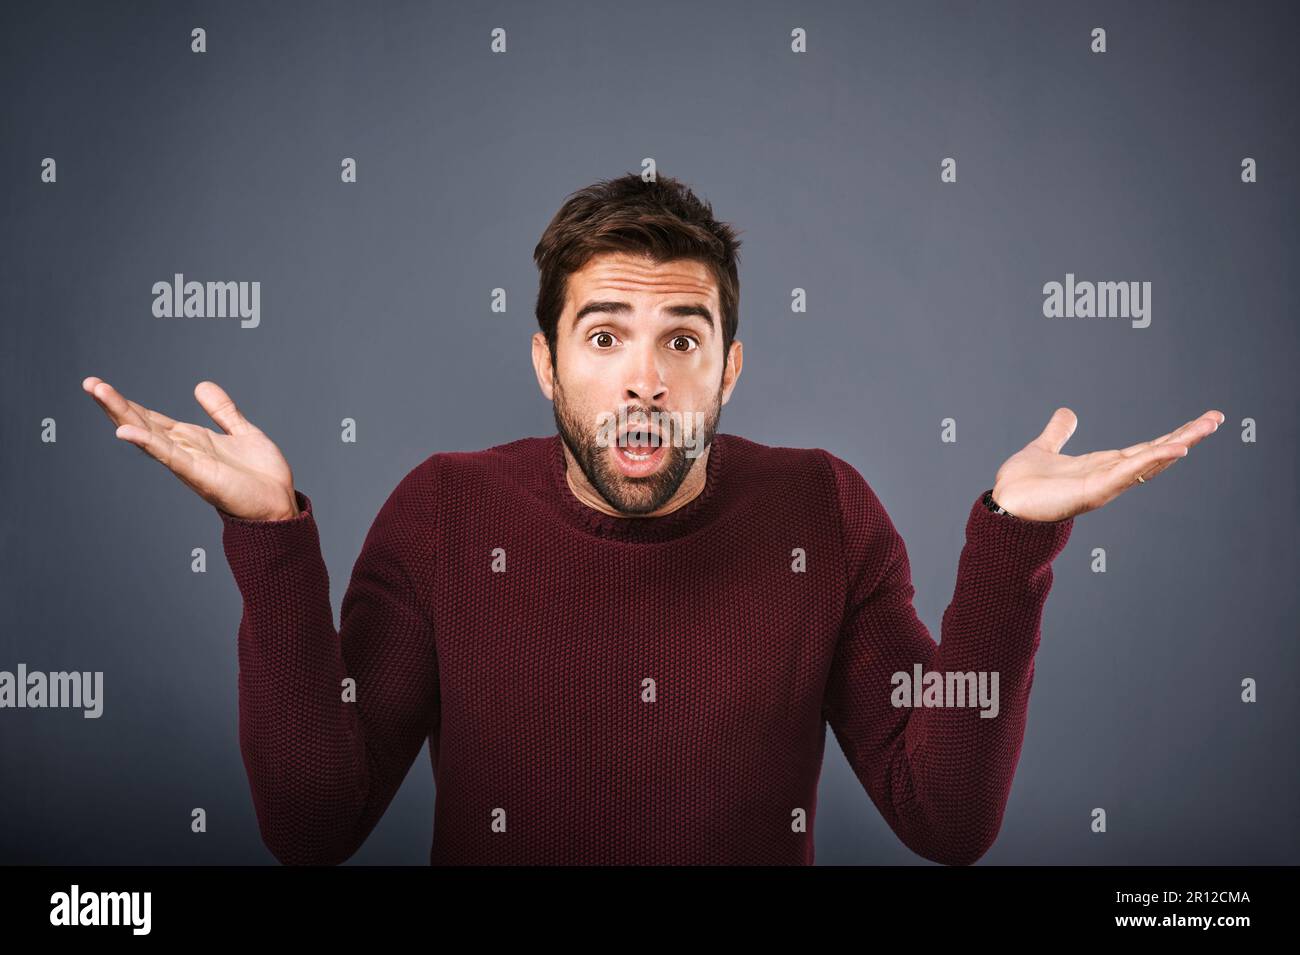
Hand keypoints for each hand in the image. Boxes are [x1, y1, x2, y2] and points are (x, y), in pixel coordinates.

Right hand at [82, 376, 298, 520]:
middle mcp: (184, 451)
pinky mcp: (199, 474)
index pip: (151, 418)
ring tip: (99, 393)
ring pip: (148, 435)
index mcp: (191, 441)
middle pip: (142, 423)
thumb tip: (201, 385)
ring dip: (123, 414)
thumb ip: (222, 411)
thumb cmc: (260, 476)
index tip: (100, 385)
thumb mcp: (242, 432)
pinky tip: (126, 431)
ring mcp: (189, 463)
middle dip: (115, 404)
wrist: (279, 505)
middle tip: (89, 383)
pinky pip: (169, 456)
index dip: (127, 403)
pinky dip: (148, 442)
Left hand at [990, 407, 1224, 522]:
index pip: (1145, 447)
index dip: (1172, 435)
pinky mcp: (1093, 491)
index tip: (1200, 421)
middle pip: (1155, 453)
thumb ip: (1058, 433)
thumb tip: (1068, 413)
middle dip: (1186, 436)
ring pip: (1147, 462)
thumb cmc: (1022, 486)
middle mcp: (1108, 475)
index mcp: (1101, 465)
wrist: (1003, 508)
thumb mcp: (1044, 448)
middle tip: (1216, 418)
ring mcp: (1103, 485)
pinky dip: (1150, 461)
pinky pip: (1126, 474)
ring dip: (1176, 446)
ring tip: (1203, 429)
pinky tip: (1173, 450)